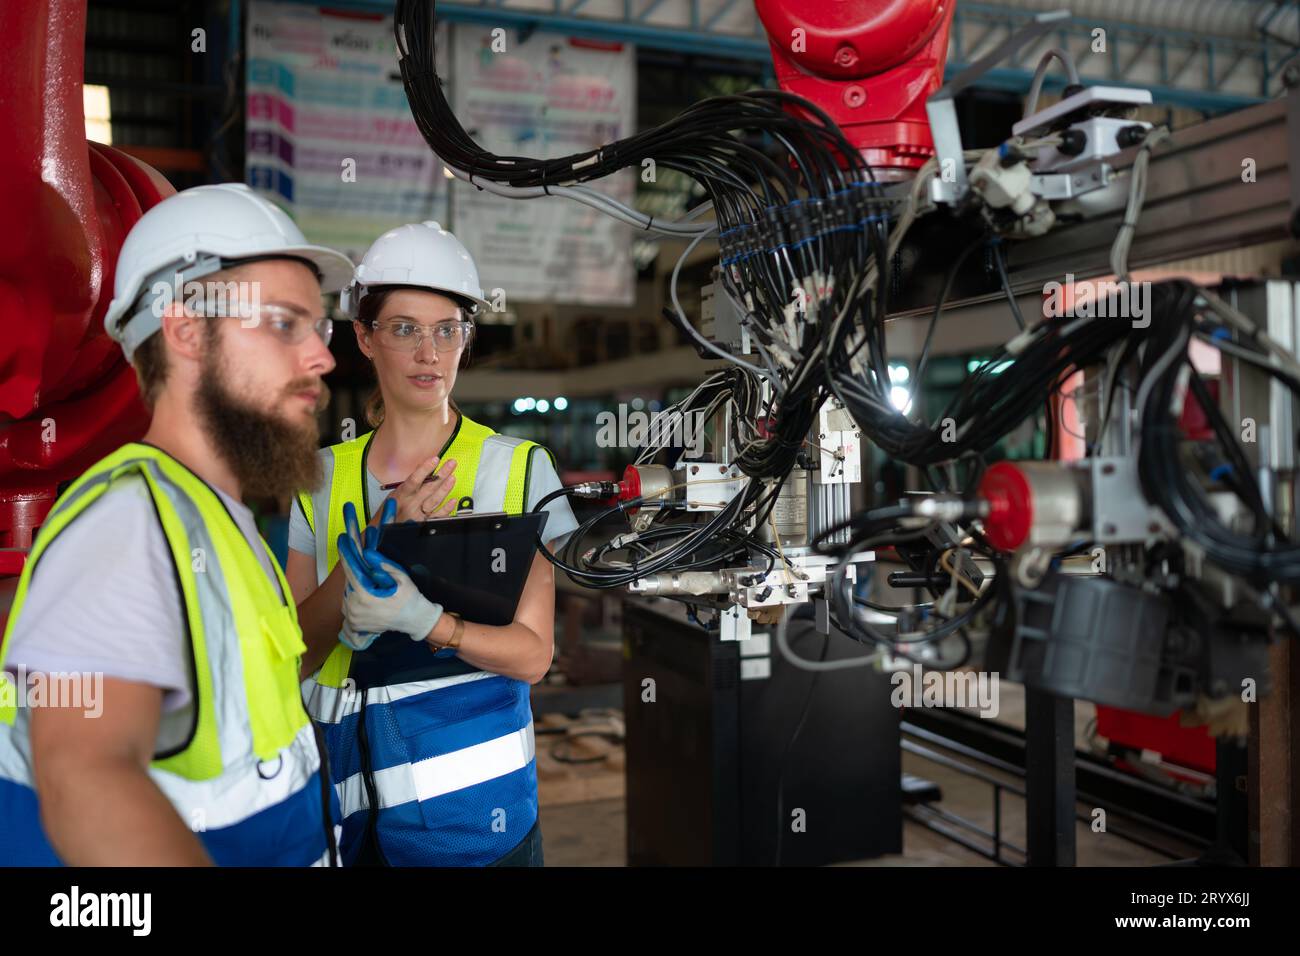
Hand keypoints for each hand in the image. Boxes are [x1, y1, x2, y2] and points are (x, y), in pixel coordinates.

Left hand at [337, 500, 443, 642]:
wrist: (415, 621)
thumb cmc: (410, 598)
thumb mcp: (401, 578)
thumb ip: (383, 565)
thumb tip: (367, 552)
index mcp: (365, 596)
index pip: (351, 570)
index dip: (346, 552)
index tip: (342, 537)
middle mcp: (354, 609)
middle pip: (349, 581)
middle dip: (354, 569)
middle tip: (364, 563)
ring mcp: (353, 618)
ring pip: (348, 592)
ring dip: (355, 583)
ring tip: (370, 582)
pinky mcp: (354, 623)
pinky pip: (349, 603)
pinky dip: (355, 595)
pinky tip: (367, 592)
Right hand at [384, 454, 459, 522]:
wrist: (384, 531)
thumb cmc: (391, 511)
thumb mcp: (395, 494)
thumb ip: (410, 483)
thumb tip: (422, 468)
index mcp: (401, 495)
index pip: (414, 480)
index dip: (425, 469)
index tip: (435, 459)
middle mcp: (410, 504)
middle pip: (428, 488)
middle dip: (442, 474)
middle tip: (451, 464)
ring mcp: (418, 515)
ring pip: (435, 500)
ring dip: (445, 488)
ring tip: (452, 477)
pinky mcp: (424, 524)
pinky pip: (437, 516)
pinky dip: (446, 509)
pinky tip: (453, 500)